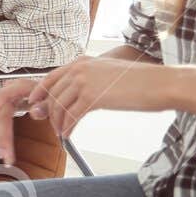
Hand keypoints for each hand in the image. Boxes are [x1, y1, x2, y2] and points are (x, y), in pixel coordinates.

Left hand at [0, 56, 174, 163]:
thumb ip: (87, 82)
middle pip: (53, 94)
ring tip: (61, 132)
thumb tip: (73, 96)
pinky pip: (71, 116)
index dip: (40, 92)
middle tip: (52, 125)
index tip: (35, 104)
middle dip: (49, 112)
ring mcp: (84, 82)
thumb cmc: (139, 82)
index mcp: (82, 61)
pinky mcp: (92, 97)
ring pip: (59, 106)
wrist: (160, 84)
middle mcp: (79, 69)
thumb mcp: (107, 75)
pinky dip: (67, 127)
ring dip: (58, 122)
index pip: (52, 77)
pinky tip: (68, 135)